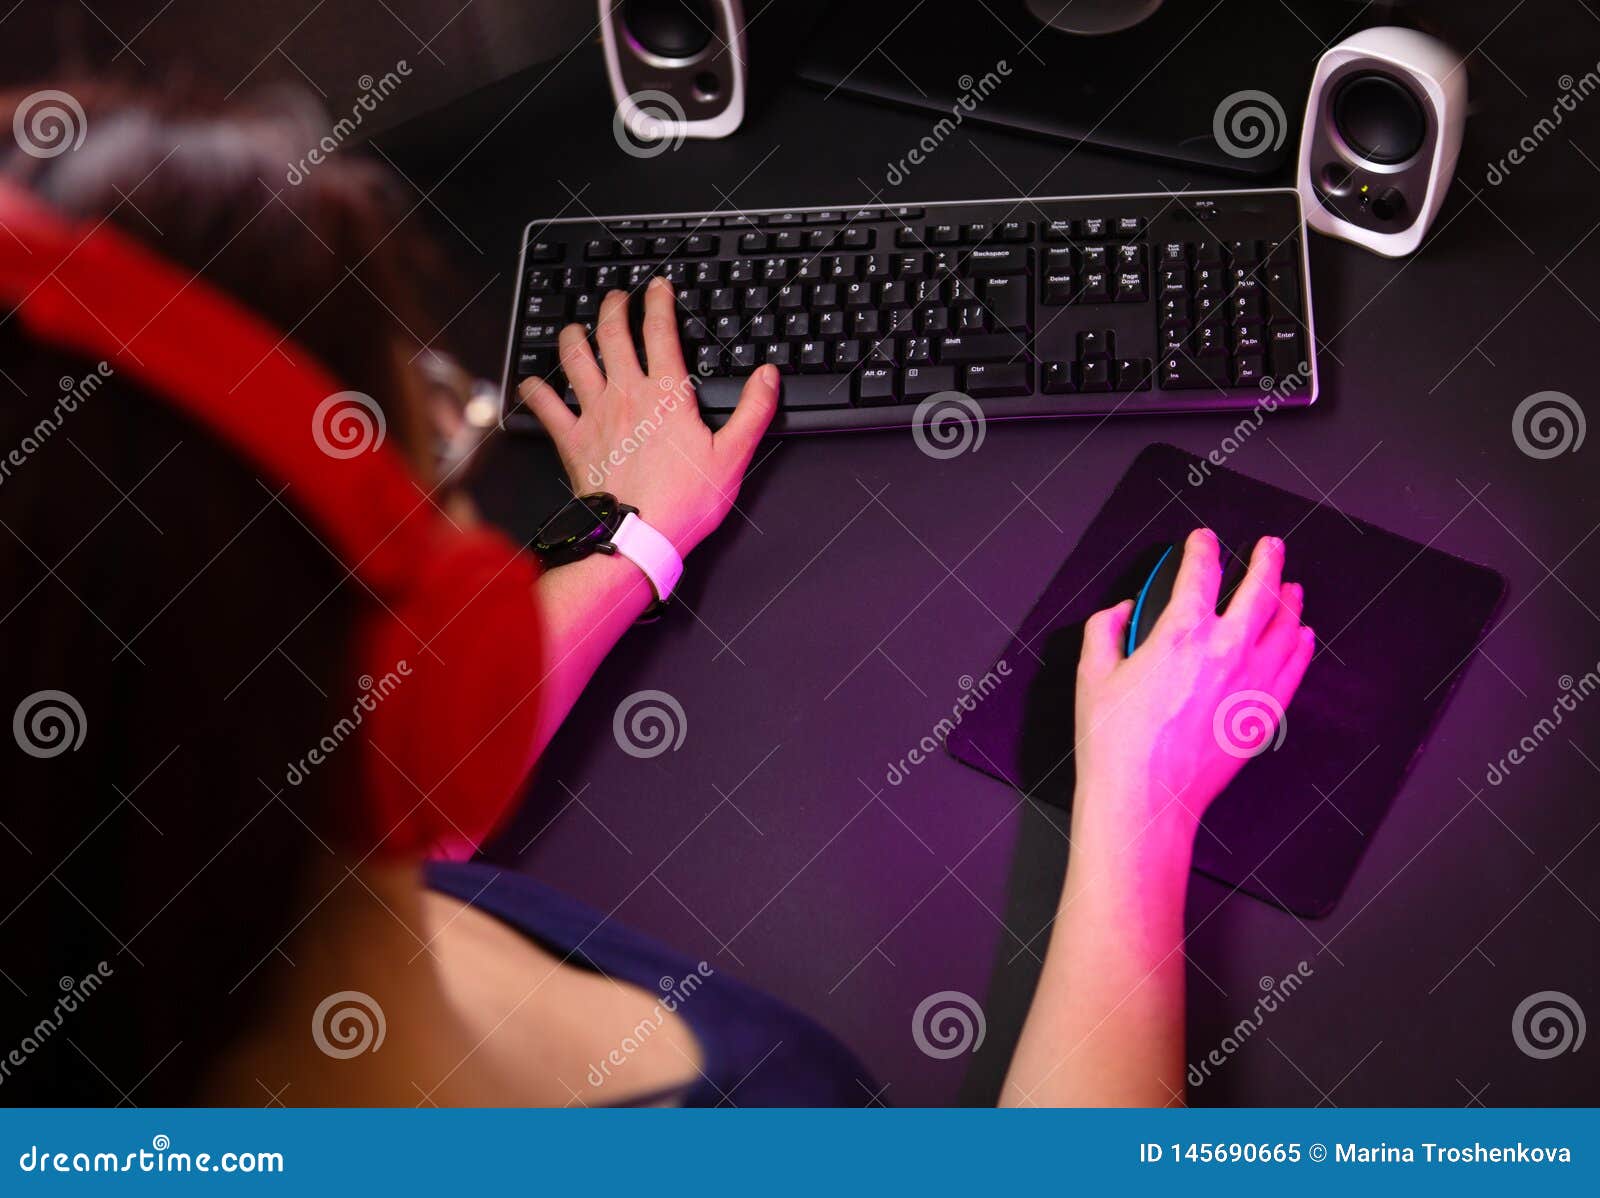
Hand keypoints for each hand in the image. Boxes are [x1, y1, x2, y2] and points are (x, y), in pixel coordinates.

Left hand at [516, 278, 777, 555]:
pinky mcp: (573, 441)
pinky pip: (545, 407)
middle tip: (616, 295)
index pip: (660, 332)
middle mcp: (626, 394)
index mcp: (666, 393)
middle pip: (613, 334)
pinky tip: (529, 382)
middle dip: (614, 307)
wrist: (639, 536)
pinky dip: (535, 390)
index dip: (659, 302)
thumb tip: (768, 376)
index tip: (658, 286)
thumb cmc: (684, 502)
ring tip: (575, 327)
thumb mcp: (732, 456)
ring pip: (575, 359)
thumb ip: (752, 410)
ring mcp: (595, 414)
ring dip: (573, 337)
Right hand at [1072, 529, 1314, 844]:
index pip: (1199, 573)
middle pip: (1259, 590)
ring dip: (1290, 599)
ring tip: (1291, 585)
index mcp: (1181, 634)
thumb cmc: (1116, 744)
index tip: (1203, 540)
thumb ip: (1105, 630)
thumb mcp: (1092, 676)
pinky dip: (1300, 645)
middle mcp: (1226, 651)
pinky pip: (1294, 668)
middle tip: (1270, 545)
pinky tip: (1302, 635)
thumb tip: (1120, 613)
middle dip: (1266, 560)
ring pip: (1286, 626)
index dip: (1202, 549)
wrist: (1146, 800)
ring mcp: (1253, 683)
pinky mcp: (1265, 714)